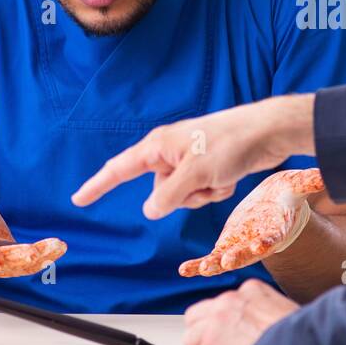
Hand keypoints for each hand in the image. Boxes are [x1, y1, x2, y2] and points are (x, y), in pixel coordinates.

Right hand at [0, 176, 66, 277]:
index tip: (3, 260)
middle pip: (2, 263)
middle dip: (25, 258)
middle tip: (50, 247)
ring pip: (15, 266)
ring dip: (38, 260)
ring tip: (60, 247)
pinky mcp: (6, 251)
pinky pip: (23, 262)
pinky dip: (40, 258)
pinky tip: (57, 249)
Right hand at [71, 94, 314, 217]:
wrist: (267, 132)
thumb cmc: (229, 145)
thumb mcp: (195, 174)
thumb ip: (168, 195)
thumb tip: (149, 211)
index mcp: (159, 147)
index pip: (120, 169)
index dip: (98, 185)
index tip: (78, 199)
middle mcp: (170, 153)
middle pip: (160, 193)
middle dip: (182, 197)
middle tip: (205, 180)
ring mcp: (190, 162)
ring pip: (183, 197)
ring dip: (203, 195)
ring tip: (221, 176)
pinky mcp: (209, 168)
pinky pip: (203, 193)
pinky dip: (217, 191)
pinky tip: (231, 176)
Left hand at [179, 168, 323, 276]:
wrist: (273, 207)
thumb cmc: (286, 197)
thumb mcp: (296, 186)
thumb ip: (309, 182)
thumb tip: (325, 175)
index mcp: (275, 231)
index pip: (273, 238)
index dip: (268, 242)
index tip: (262, 245)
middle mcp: (258, 244)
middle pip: (249, 253)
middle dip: (239, 257)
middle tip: (227, 261)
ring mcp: (240, 248)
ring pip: (227, 260)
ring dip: (215, 265)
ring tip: (202, 268)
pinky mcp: (226, 247)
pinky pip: (210, 259)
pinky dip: (198, 265)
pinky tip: (185, 269)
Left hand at [184, 279, 298, 344]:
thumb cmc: (300, 334)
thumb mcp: (282, 308)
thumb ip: (261, 311)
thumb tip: (255, 325)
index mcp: (250, 290)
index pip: (223, 303)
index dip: (223, 322)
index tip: (229, 332)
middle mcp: (229, 301)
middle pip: (198, 315)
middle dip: (202, 331)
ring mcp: (217, 322)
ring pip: (192, 336)